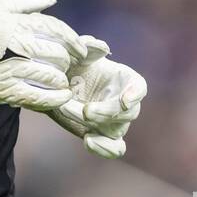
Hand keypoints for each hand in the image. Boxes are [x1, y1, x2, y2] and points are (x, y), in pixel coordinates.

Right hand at [0, 0, 88, 111]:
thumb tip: (51, 1)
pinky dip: (52, 99)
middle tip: (65, 64)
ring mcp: (8, 70)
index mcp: (14, 22)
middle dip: (67, 60)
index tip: (80, 48)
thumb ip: (23, 1)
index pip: (56, 30)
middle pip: (56, 54)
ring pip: (49, 76)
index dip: (74, 40)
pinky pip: (35, 97)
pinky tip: (60, 97)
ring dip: (60, 79)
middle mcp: (14, 45)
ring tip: (60, 80)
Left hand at [48, 35, 146, 157]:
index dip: (134, 94)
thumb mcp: (78, 53)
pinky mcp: (103, 136)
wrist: (57, 85)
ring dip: (94, 123)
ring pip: (115, 130)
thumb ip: (89, 47)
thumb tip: (101, 48)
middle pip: (127, 113)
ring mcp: (115, 122)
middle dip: (105, 111)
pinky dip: (104, 149)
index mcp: (126, 80)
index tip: (125, 99)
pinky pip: (114, 149)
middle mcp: (125, 103)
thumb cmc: (74, 65)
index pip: (139, 89)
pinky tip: (87, 140)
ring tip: (68, 110)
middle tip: (83, 109)